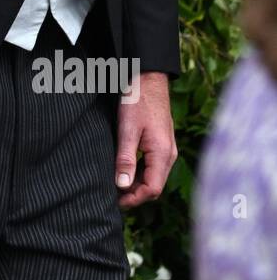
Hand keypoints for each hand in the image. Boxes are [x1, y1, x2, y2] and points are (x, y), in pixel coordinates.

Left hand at [114, 71, 176, 208]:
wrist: (149, 78)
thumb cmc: (138, 101)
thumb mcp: (127, 130)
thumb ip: (125, 159)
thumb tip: (122, 186)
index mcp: (162, 154)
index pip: (153, 189)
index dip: (134, 199)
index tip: (115, 201)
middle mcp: (169, 154)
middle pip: (154, 185)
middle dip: (134, 194)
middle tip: (112, 195)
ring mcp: (167, 148)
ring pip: (154, 176)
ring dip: (136, 183)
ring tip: (115, 184)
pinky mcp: (161, 142)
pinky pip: (153, 165)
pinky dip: (140, 172)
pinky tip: (124, 168)